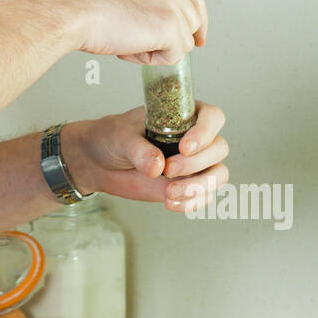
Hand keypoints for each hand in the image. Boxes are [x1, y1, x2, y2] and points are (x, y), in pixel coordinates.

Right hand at [46, 0, 208, 65]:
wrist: (68, 9)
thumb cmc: (79, 2)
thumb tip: (152, 19)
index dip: (194, 16)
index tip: (194, 34)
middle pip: (193, 17)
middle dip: (176, 36)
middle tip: (145, 44)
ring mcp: (171, 1)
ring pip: (184, 39)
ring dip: (158, 48)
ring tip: (126, 41)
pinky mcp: (169, 25)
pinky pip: (174, 54)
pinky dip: (152, 59)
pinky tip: (128, 48)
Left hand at [62, 103, 227, 212]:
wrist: (99, 162)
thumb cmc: (112, 137)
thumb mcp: (121, 137)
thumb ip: (139, 149)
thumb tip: (157, 166)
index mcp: (183, 114)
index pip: (212, 117)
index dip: (205, 132)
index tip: (184, 147)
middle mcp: (195, 138)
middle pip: (219, 148)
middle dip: (196, 164)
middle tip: (168, 170)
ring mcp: (194, 163)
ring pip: (218, 174)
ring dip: (198, 187)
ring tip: (169, 193)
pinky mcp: (187, 185)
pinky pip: (205, 196)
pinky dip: (192, 203)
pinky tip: (170, 203)